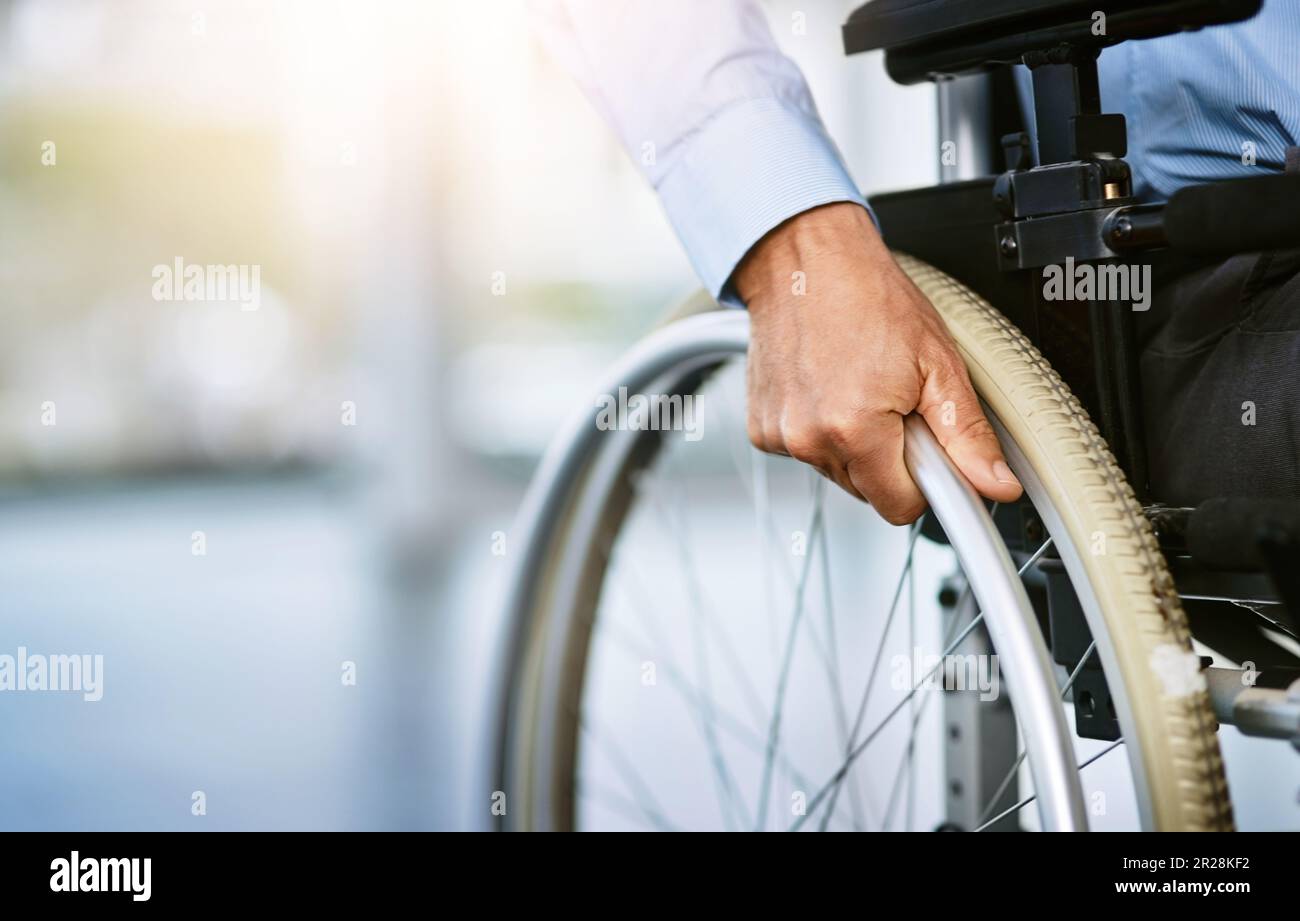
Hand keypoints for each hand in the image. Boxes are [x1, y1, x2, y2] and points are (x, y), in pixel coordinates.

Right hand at [735, 201, 1022, 523]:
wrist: (805, 261)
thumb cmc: (867, 298)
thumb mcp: (937, 364)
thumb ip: (967, 435)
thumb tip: (995, 484)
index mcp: (855, 430)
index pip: (901, 507)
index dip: (924, 481)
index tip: (928, 448)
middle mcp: (809, 439)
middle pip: (869, 490)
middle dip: (890, 456)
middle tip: (894, 402)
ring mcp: (779, 436)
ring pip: (838, 472)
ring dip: (855, 443)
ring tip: (859, 388)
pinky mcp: (761, 429)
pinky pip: (807, 451)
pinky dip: (822, 429)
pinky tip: (828, 388)